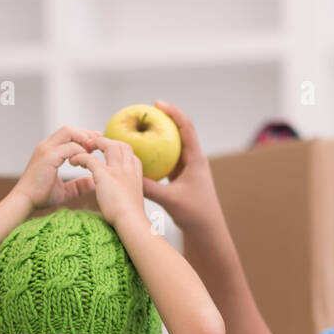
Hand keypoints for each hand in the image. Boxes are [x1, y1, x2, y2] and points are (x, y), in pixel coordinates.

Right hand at [11, 126, 101, 209]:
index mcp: (48, 151)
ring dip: (83, 138)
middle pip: (69, 129)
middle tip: (98, 142)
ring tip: (92, 150)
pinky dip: (79, 152)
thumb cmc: (40, 197)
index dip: (82, 136)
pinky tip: (85, 161)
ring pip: (69, 132)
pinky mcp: (48, 157)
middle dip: (86, 133)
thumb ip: (77, 186)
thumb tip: (92, 183)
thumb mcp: (63, 191)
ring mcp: (46, 149)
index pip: (67, 134)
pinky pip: (69, 147)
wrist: (24, 202)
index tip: (95, 144)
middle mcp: (46, 146)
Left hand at [65, 136, 147, 229]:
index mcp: (135, 174)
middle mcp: (129, 168)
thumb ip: (127, 194)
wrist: (131, 222)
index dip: (118, 150)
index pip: (130, 154)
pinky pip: (90, 159)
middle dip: (106, 141)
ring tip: (82, 147)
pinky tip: (73, 162)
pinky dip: (80, 157)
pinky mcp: (106, 175)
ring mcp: (118, 169)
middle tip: (92, 144)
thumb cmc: (131, 218)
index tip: (108, 152)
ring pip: (107, 145)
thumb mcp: (133, 201)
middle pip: (120, 144)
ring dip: (93, 143)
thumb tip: (123, 199)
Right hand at [139, 100, 221, 231]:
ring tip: (141, 129)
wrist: (206, 229)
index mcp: (196, 159)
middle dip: (163, 119)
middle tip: (145, 112)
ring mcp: (188, 168)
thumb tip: (128, 174)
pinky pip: (167, 160)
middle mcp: (193, 160)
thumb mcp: (170, 199)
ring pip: (172, 146)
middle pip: (179, 131)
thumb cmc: (193, 213)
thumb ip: (149, 188)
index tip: (157, 103)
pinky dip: (156, 155)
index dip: (173, 112)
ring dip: (158, 136)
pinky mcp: (182, 177)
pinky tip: (140, 155)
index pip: (186, 127)